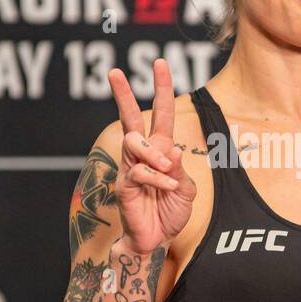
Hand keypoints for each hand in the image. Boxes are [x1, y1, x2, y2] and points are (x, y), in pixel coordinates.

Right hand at [107, 59, 196, 255]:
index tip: (160, 62)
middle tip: (114, 71)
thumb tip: (171, 150)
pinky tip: (167, 189)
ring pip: (135, 142)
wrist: (156, 240)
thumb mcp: (186, 189)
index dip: (162, 88)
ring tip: (167, 169)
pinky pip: (140, 171)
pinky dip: (158, 180)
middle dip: (122, 94)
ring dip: (154, 153)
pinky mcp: (124, 184)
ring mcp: (130, 168)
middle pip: (130, 118)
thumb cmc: (170, 211)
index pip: (161, 113)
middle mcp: (143, 154)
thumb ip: (179, 170)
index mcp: (161, 149)